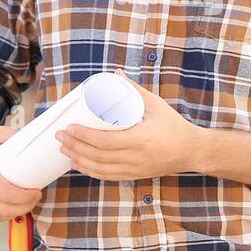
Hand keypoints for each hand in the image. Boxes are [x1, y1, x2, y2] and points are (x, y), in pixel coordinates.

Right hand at [0, 123, 43, 223]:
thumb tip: (31, 138)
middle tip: (34, 199)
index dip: (26, 197)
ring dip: (12, 215)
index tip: (36, 192)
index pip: (8, 194)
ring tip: (23, 205)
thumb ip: (9, 134)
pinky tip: (6, 211)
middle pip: (4, 210)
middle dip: (25, 208)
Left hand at [55, 71, 204, 180]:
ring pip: (99, 169)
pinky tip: (79, 164)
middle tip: (60, 136)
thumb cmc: (174, 126)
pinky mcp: (134, 175)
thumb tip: (116, 74)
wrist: (190, 151)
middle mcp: (135, 158)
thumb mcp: (156, 105)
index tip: (69, 128)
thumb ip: (135, 90)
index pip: (104, 141)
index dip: (83, 136)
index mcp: (139, 140)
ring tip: (64, 150)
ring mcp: (133, 169)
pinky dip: (90, 171)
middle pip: (97, 156)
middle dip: (74, 146)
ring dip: (78, 160)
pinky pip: (107, 176)